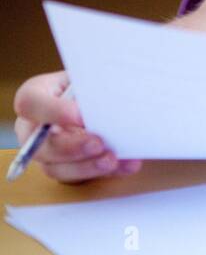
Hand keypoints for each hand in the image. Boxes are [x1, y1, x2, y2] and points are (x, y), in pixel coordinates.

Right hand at [13, 71, 141, 183]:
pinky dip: (104, 172)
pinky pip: (79, 178)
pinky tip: (126, 165)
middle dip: (71, 147)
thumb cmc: (88, 82)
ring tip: (112, 160)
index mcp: (34, 96)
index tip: (80, 115)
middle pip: (40, 145)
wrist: (98, 97)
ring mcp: (46, 152)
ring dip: (86, 167)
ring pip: (56, 168)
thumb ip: (90, 86)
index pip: (30, 103)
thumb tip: (106, 101)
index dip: (53, 111)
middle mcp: (33, 129)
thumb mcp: (87, 76)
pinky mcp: (64, 168)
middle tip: (98, 144)